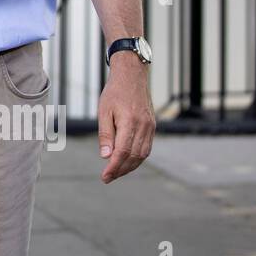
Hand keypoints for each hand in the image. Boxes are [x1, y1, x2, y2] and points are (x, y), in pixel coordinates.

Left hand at [97, 53, 155, 183]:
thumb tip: (106, 156)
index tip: (105, 176)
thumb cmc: (114, 93)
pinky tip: (127, 161)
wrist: (132, 76)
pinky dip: (137, 158)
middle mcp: (143, 126)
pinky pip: (147, 147)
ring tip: (116, 172)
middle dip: (121, 170)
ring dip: (130, 166)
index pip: (123, 152)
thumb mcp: (104, 111)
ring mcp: (150, 127)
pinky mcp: (152, 126)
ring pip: (142, 154)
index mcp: (130, 122)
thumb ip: (105, 134)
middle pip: (134, 156)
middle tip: (108, 178)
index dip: (114, 167)